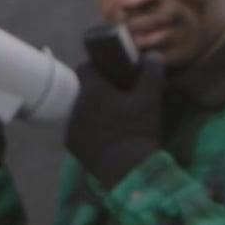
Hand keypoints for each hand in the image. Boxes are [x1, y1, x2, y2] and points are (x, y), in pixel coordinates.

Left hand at [64, 46, 169, 185]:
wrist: (126, 169)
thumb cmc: (138, 129)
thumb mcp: (149, 99)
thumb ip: (151, 73)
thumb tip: (153, 55)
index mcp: (91, 90)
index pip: (85, 67)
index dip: (97, 67)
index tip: (111, 71)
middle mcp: (76, 106)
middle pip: (84, 91)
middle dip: (98, 91)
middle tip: (118, 96)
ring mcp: (71, 126)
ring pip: (81, 111)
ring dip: (94, 111)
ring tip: (113, 118)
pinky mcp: (71, 145)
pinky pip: (79, 130)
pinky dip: (90, 130)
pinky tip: (106, 135)